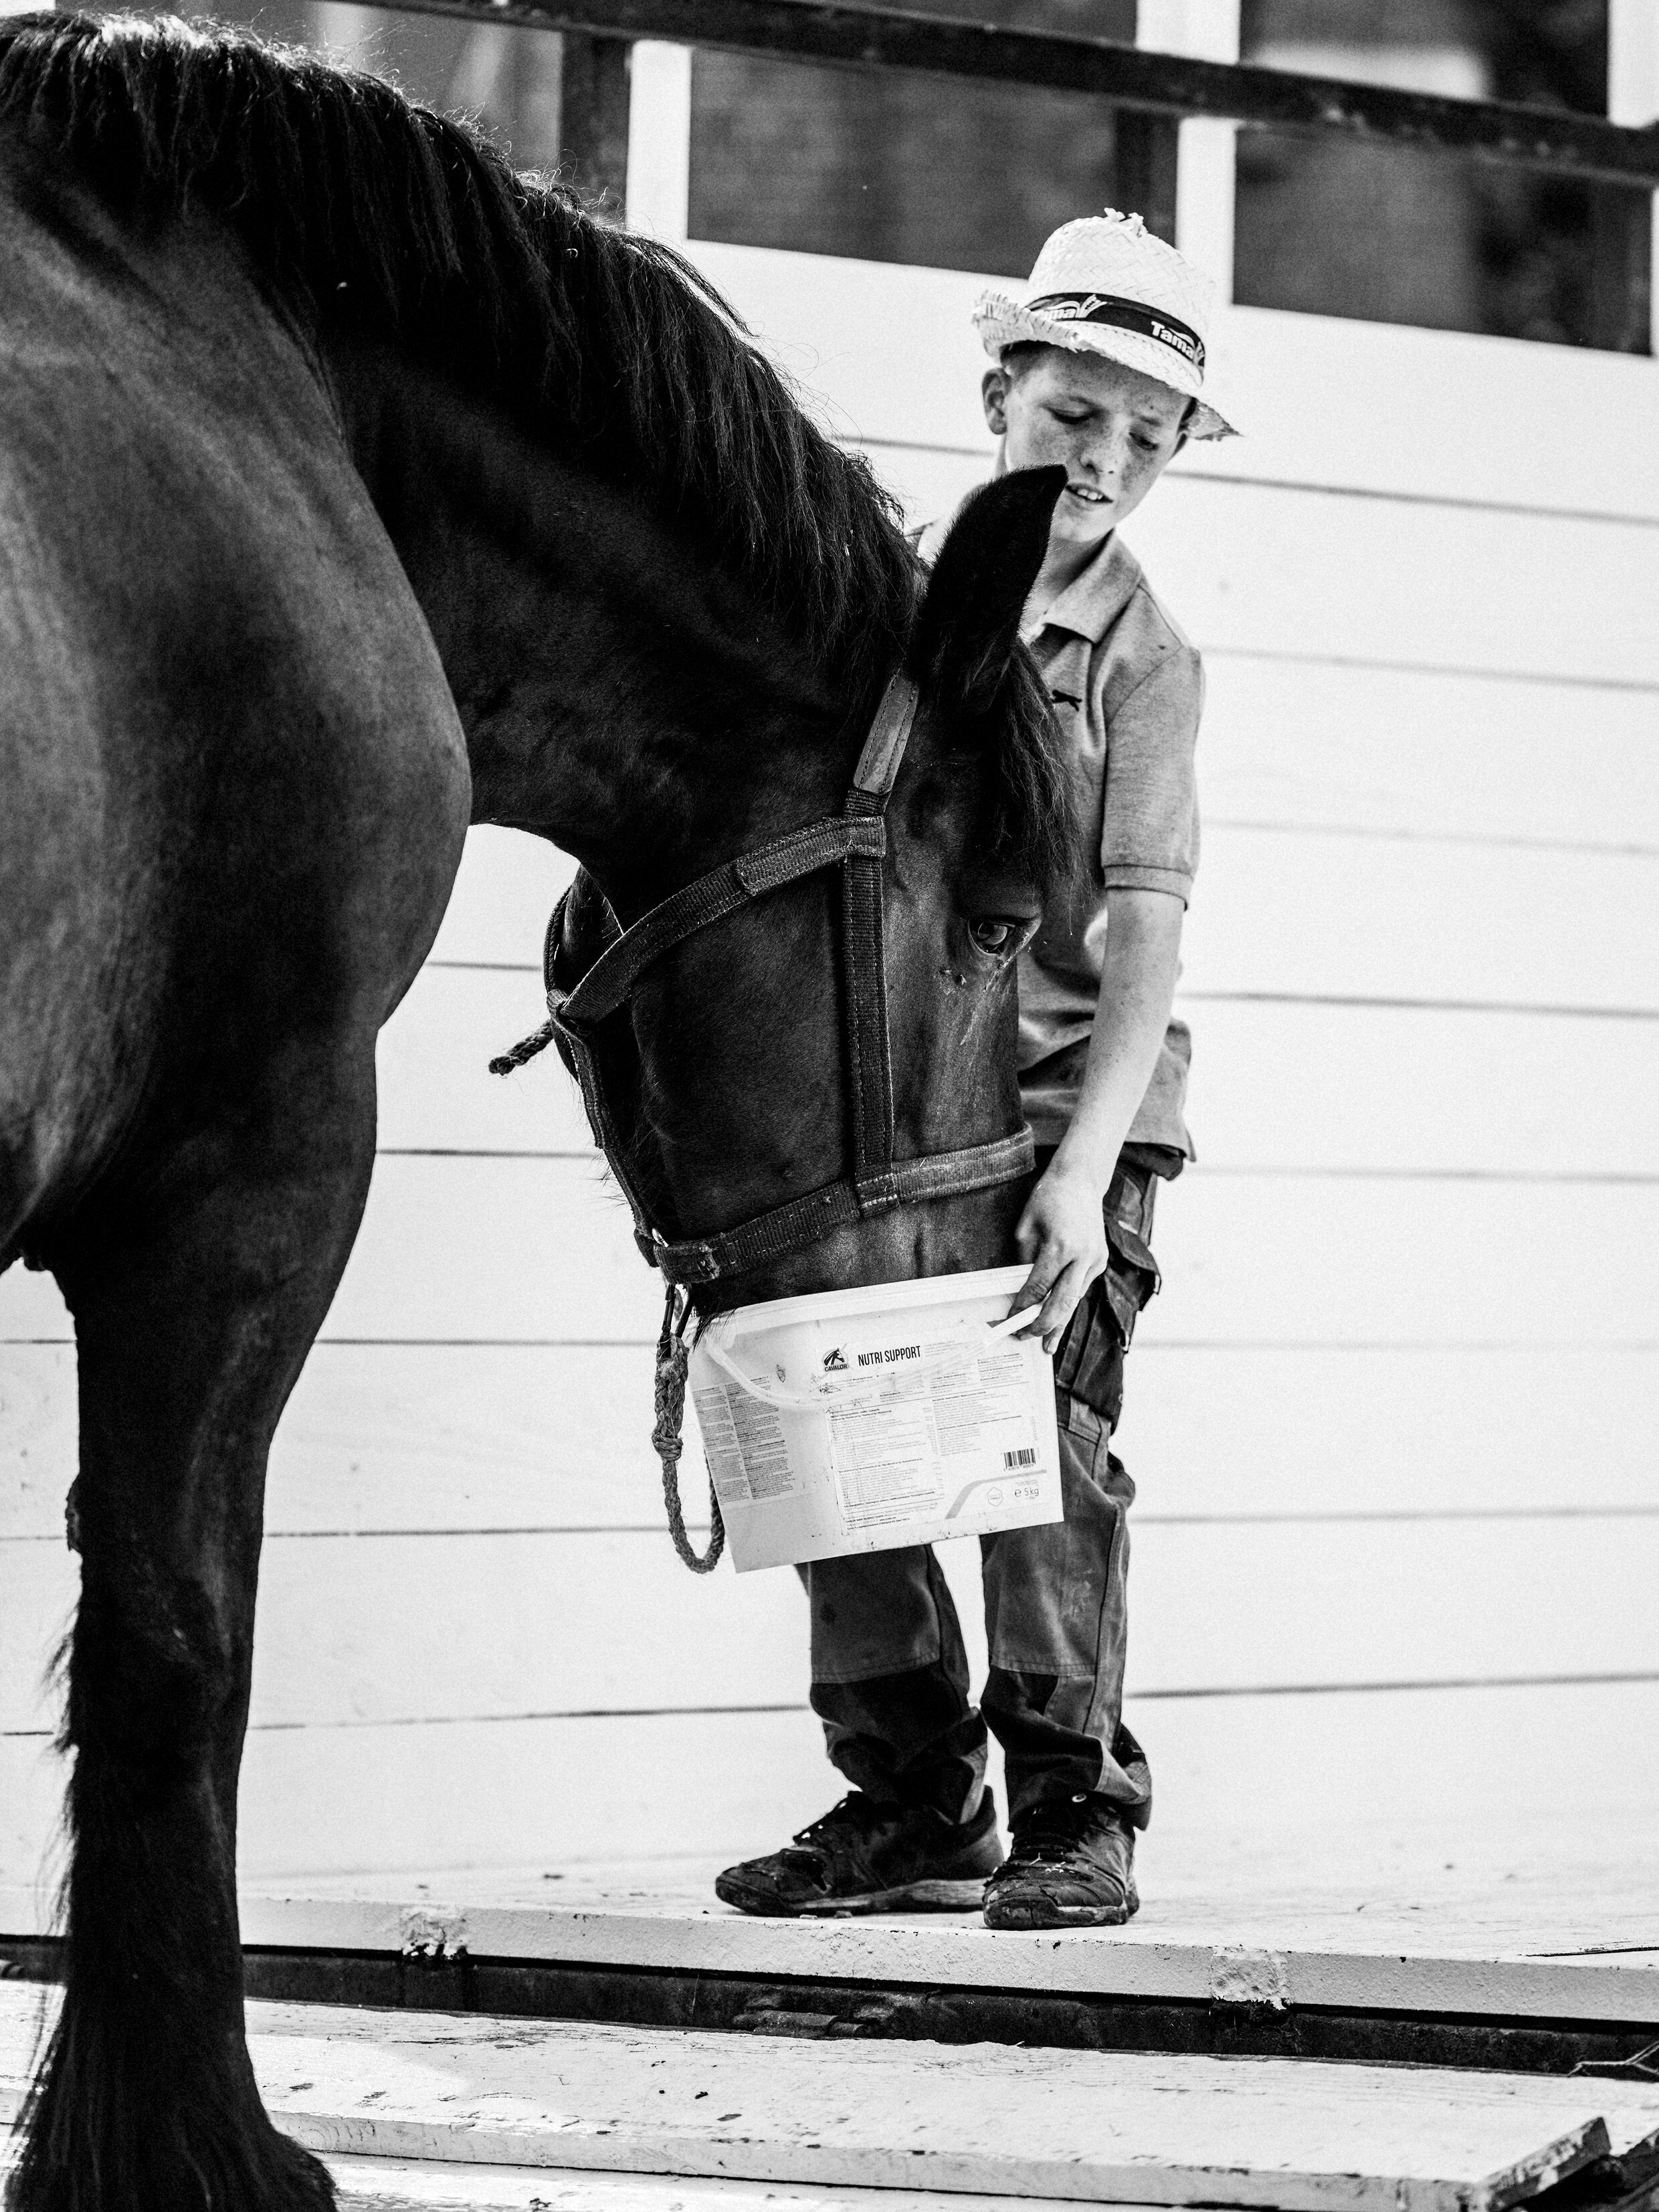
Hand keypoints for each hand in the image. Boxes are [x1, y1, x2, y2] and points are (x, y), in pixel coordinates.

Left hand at [1010, 1157, 1107, 1352]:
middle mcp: (1083, 1257)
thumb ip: (1024, 1260)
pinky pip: (1080, 1289)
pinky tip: (1058, 1321)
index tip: (1010, 1319)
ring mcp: (1096, 1261)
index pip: (1038, 1287)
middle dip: (1043, 1326)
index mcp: (1061, 1246)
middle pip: (1062, 1304)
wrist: (1081, 1181)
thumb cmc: (1049, 1199)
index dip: (1022, 1307)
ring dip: (1059, 1323)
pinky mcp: (1100, 1261)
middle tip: (1025, 1338)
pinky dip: (1067, 1305)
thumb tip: (1021, 1290)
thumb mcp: (1026, 1227)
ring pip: (1074, 1301)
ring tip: (1046, 1345)